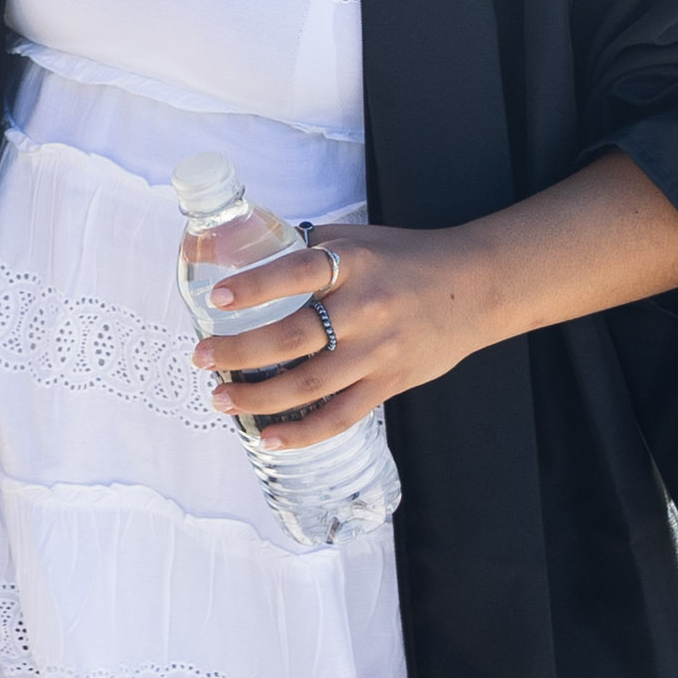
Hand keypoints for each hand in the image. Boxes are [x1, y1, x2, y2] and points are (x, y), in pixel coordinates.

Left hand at [194, 220, 503, 446]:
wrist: (476, 288)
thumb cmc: (405, 259)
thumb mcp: (357, 239)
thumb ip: (307, 249)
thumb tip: (238, 251)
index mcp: (353, 263)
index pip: (297, 272)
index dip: (255, 286)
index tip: (217, 298)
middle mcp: (364, 308)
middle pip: (293, 336)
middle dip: (238, 351)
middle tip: (201, 357)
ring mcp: (378, 351)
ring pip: (310, 382)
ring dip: (259, 397)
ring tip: (221, 399)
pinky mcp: (390, 383)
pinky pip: (341, 416)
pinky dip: (304, 433)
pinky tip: (270, 438)